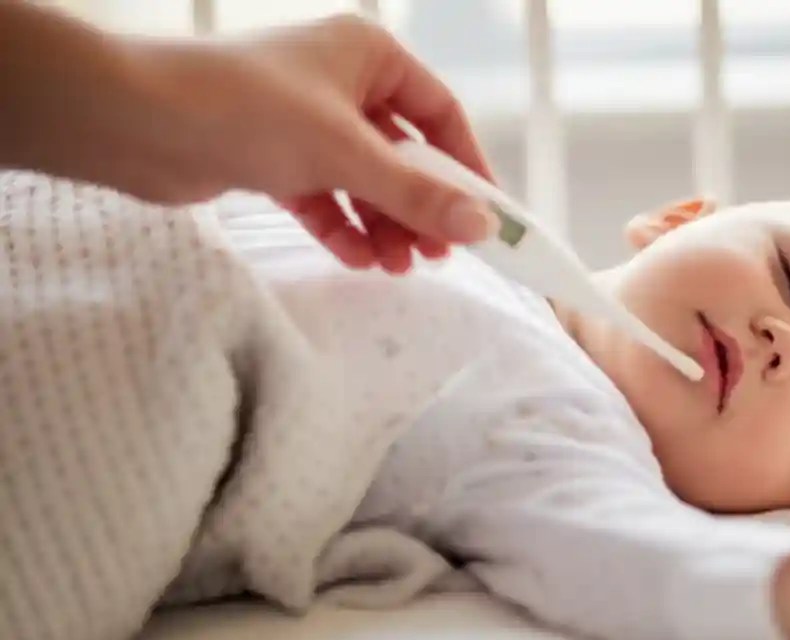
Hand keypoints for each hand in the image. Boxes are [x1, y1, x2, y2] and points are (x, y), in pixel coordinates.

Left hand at [140, 15, 497, 271]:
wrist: (136, 123)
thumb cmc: (249, 111)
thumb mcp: (347, 153)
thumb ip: (418, 193)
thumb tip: (484, 229)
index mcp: (369, 55)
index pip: (440, 114)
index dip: (467, 167)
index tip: (488, 218)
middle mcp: (341, 82)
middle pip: (403, 153)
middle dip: (420, 207)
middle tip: (438, 255)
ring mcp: (306, 121)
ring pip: (364, 180)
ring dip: (383, 224)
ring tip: (397, 268)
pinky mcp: (273, 156)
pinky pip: (325, 195)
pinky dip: (343, 226)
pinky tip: (359, 259)